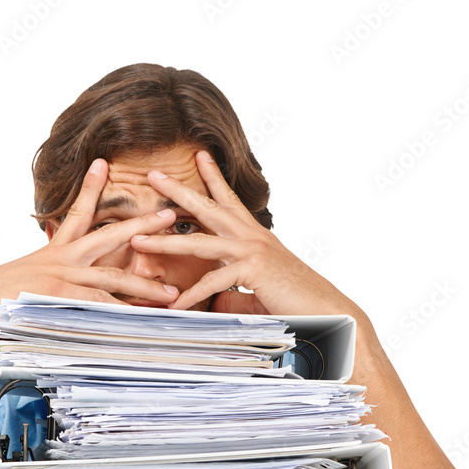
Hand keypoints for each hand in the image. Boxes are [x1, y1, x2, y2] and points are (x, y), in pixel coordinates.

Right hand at [0, 158, 181, 343]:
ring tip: (173, 295)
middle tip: (170, 213)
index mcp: (54, 251)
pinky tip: (142, 321)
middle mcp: (62, 259)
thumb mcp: (25, 280)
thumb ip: (48, 277)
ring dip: (146, 287)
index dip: (90, 187)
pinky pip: (101, 307)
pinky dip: (123, 316)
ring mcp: (64, 277)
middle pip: (110, 235)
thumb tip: (58, 286)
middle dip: (142, 223)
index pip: (76, 211)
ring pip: (114, 278)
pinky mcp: (62, 297)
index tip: (102, 162)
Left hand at [130, 151, 365, 318]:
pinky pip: (213, 281)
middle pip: (208, 208)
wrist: (330, 312)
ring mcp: (253, 250)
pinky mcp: (254, 269)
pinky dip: (190, 296)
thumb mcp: (260, 293)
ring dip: (165, 241)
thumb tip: (214, 300)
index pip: (230, 200)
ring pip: (199, 241)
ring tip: (137, 240)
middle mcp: (253, 237)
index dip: (213, 178)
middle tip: (152, 175)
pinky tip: (173, 305)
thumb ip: (235, 293)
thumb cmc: (298, 302)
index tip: (199, 156)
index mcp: (255, 237)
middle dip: (177, 191)